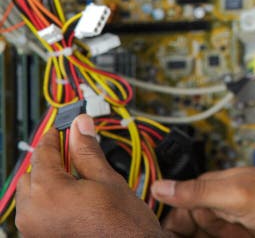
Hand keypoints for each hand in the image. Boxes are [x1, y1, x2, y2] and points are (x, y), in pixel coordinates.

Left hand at [15, 114, 166, 237]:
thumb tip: (81, 125)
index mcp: (48, 193)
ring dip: (48, 182)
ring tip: (78, 178)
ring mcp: (33, 229)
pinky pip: (36, 212)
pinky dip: (49, 200)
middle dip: (52, 161)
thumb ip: (87, 151)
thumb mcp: (108, 179)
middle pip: (32, 172)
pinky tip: (74, 198)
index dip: (57, 136)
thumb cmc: (124, 226)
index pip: (43, 152)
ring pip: (32, 193)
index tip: (67, 128)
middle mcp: (32, 213)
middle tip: (77, 152)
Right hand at [153, 167, 254, 236]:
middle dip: (182, 237)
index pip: (180, 208)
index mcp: (218, 188)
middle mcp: (225, 208)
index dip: (168, 225)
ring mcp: (237, 228)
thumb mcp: (237, 193)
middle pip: (191, 230)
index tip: (154, 237)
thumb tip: (161, 186)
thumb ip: (198, 192)